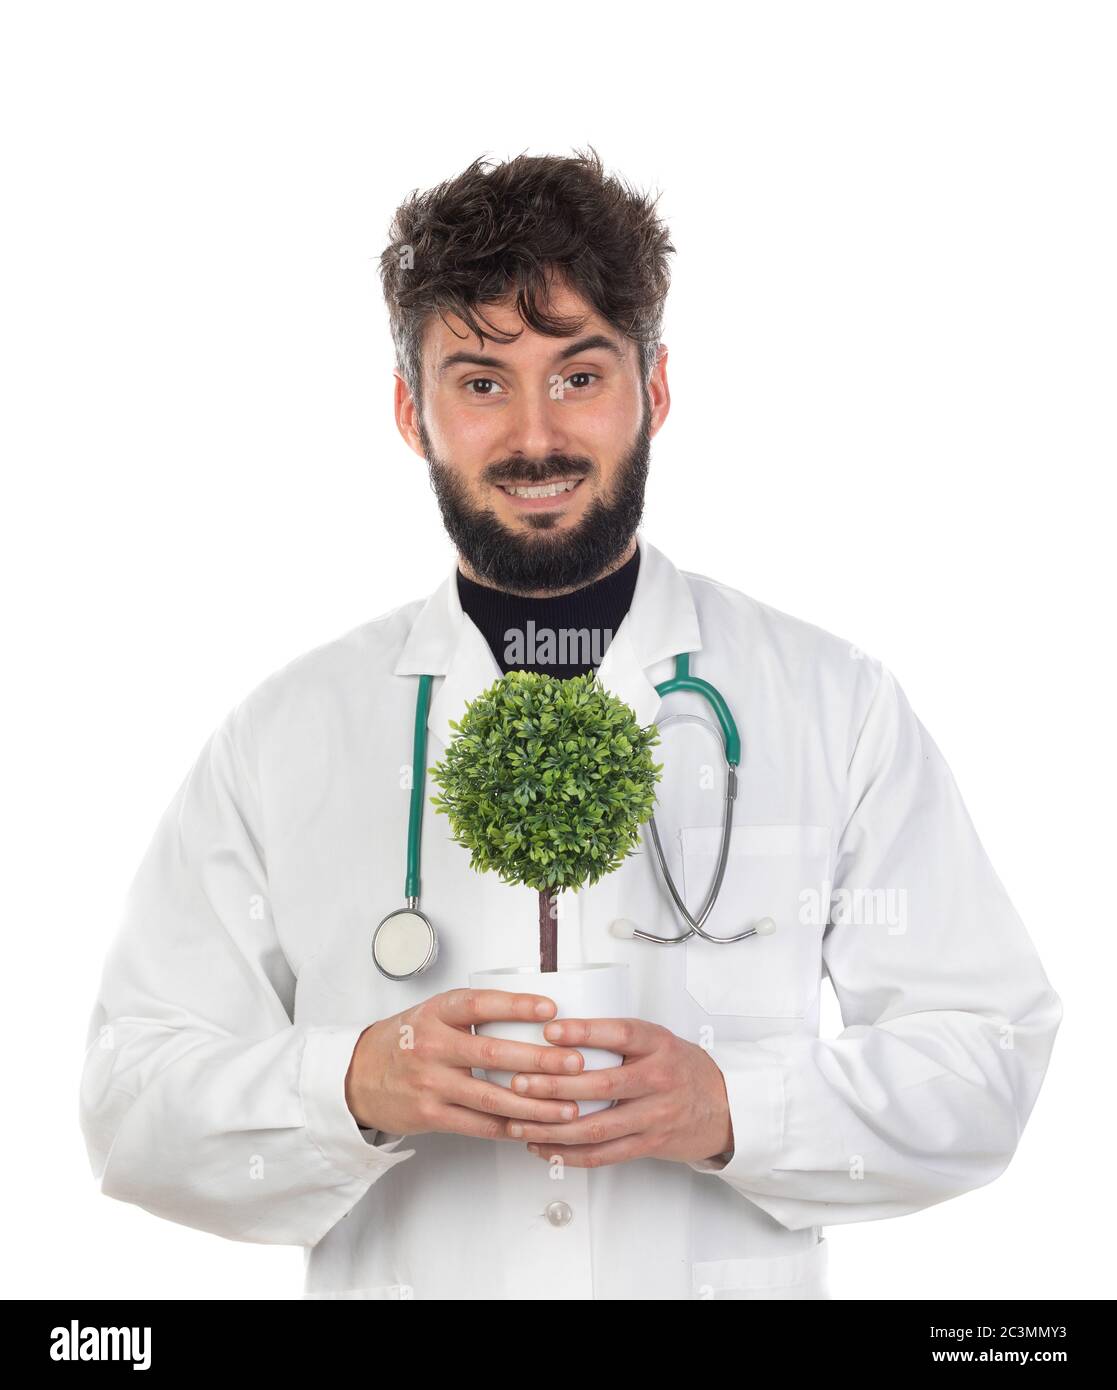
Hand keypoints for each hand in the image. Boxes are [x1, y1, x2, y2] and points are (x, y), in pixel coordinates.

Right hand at [345, 988, 586, 1140]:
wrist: (356, 1076)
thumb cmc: (404, 1042)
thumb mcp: (430, 1014)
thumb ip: (471, 1014)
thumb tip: (531, 1014)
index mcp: (436, 1013)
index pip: (480, 1004)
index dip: (517, 1006)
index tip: (551, 1010)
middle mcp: (432, 1046)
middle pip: (493, 1053)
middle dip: (540, 1060)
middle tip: (575, 1064)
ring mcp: (430, 1083)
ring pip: (491, 1096)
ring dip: (535, 1105)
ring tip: (568, 1108)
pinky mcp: (430, 1115)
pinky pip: (478, 1124)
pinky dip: (510, 1128)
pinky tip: (536, 1128)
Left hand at [502, 1017, 733, 1167]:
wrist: (724, 1108)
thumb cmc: (682, 1069)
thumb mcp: (659, 1041)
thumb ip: (620, 1039)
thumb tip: (560, 1031)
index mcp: (658, 1045)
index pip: (620, 1034)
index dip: (584, 1033)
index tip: (549, 1031)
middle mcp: (657, 1079)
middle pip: (601, 1084)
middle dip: (554, 1086)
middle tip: (518, 1083)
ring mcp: (654, 1115)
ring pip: (597, 1126)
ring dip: (553, 1128)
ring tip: (519, 1123)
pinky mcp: (649, 1144)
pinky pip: (604, 1154)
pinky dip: (570, 1155)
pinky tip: (544, 1148)